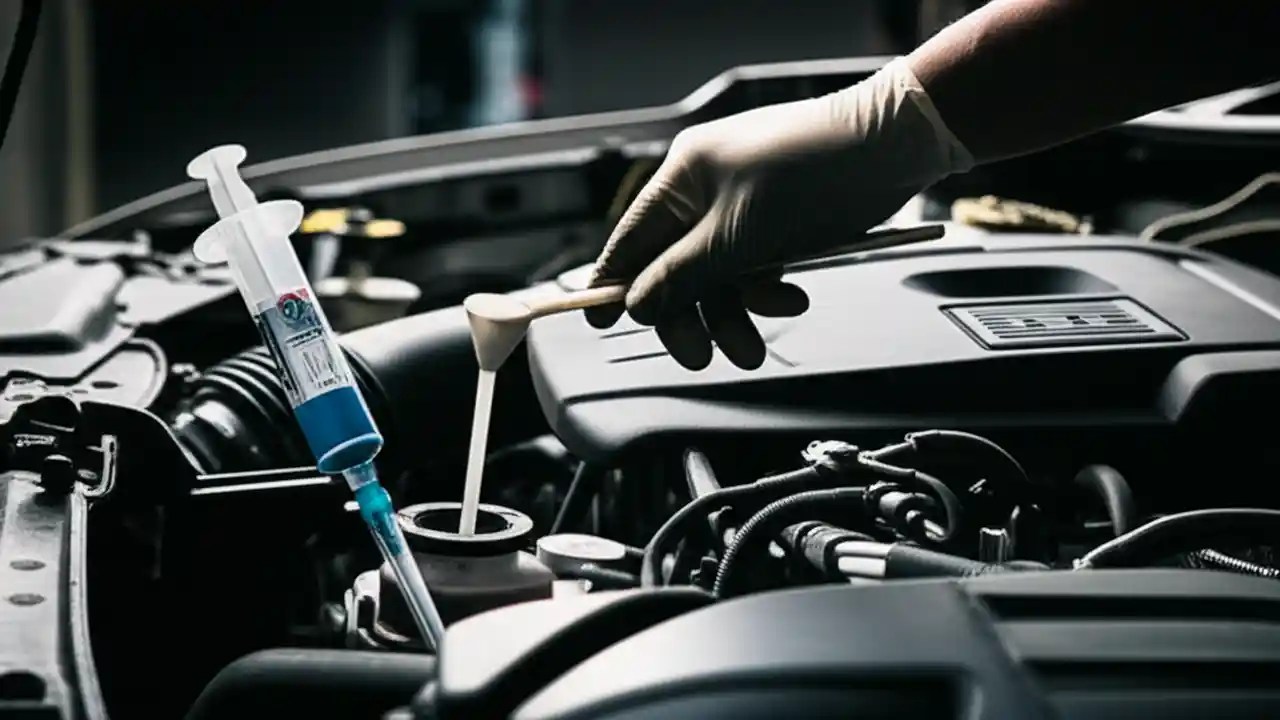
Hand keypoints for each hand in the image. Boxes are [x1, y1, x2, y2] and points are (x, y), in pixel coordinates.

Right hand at [585, 58, 971, 369]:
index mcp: (682, 180)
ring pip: (718, 277)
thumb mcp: (739, 234)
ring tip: (753, 349)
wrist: (893, 147)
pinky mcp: (776, 223)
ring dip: (735, 315)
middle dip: (691, 315)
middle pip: (674, 269)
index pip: (631, 239)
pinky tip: (793, 298)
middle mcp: (704, 193)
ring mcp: (741, 208)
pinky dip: (769, 290)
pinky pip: (753, 269)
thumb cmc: (812, 172)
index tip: (600, 322)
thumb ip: (685, 274)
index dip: (614, 283)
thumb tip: (636, 305)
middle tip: (703, 357)